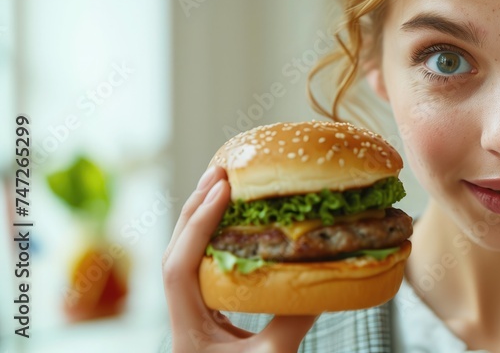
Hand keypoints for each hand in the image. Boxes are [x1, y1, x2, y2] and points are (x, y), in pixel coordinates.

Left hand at [162, 166, 317, 352]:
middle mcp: (182, 319)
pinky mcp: (208, 320)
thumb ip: (292, 323)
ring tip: (226, 186)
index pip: (179, 266)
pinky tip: (238, 229)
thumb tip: (323, 282)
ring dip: (203, 221)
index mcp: (187, 331)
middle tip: (222, 171)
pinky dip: (217, 242)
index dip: (197, 225)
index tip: (222, 191)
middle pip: (175, 252)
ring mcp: (193, 318)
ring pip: (187, 259)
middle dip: (195, 208)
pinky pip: (205, 271)